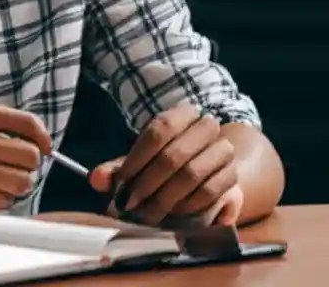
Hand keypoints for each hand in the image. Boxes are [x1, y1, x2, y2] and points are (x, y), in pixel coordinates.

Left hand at [89, 102, 241, 225]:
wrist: (203, 167)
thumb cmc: (162, 161)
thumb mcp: (138, 161)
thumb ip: (115, 169)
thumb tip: (97, 179)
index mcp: (181, 113)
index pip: (159, 130)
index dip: (137, 159)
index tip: (120, 184)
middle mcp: (206, 127)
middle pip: (174, 155)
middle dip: (148, 184)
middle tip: (130, 206)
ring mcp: (223, 150)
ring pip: (192, 174)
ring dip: (165, 198)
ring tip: (147, 214)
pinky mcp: (231, 175)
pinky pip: (209, 192)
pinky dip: (187, 205)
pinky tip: (171, 213)